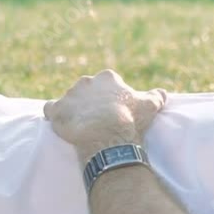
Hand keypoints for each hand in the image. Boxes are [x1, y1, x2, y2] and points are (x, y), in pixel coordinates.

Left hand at [44, 69, 166, 160]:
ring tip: (82, 126)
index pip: (107, 82)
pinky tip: (61, 125)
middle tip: (98, 118)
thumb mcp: (150, 106)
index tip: (115, 109)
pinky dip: (54, 116)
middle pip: (86, 89)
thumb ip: (157, 96)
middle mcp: (86, 81)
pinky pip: (50, 110)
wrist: (108, 136)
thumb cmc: (130, 119)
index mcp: (107, 77)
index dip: (111, 96)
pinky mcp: (56, 110)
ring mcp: (69, 95)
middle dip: (91, 101)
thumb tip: (163, 93)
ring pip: (69, 100)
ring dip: (74, 110)